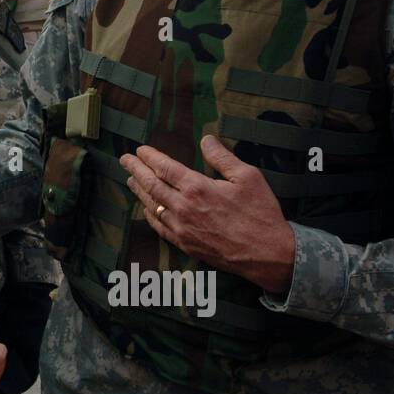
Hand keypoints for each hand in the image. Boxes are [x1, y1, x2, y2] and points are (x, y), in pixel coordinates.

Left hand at [120, 135, 295, 294]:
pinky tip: (146, 208)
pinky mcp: (185, 244)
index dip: (150, 157)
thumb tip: (206, 139)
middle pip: (152, 184)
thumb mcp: (248, 176)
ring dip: (139, 191)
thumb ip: (222, 157)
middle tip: (124, 159)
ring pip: (152, 205)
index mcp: (198, 187)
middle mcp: (184, 207)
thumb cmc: (261, 213)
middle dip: (136, 170)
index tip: (140, 150)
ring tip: (130, 180)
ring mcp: (182, 228)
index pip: (164, 167)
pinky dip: (149, 214)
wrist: (268, 254)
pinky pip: (159, 227)